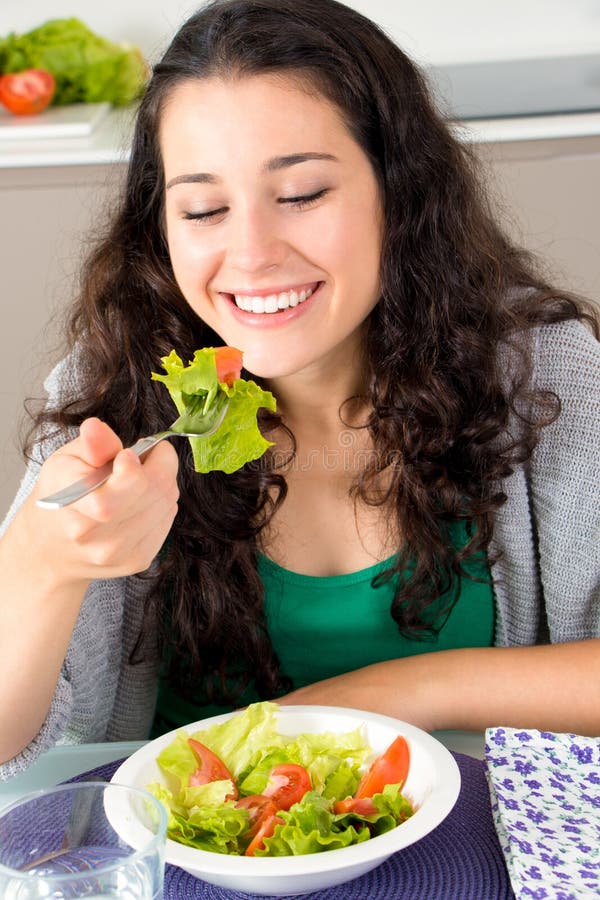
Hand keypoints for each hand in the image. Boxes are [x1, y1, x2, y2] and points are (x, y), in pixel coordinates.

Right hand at [26, 417, 179, 586]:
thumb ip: (91, 445)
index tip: (127, 454)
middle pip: (158, 489)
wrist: (50, 547)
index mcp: (77, 505)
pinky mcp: (138, 562)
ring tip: (135, 483)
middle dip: (156, 466)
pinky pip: (168, 521)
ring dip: (159, 486)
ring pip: (168, 504)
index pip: (133, 480)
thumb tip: (95, 428)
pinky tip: (138, 503)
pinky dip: (160, 506)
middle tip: (135, 462)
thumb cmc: (60, 495)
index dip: (139, 460)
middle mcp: (99, 537)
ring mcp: (121, 553)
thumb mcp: (66, 460)